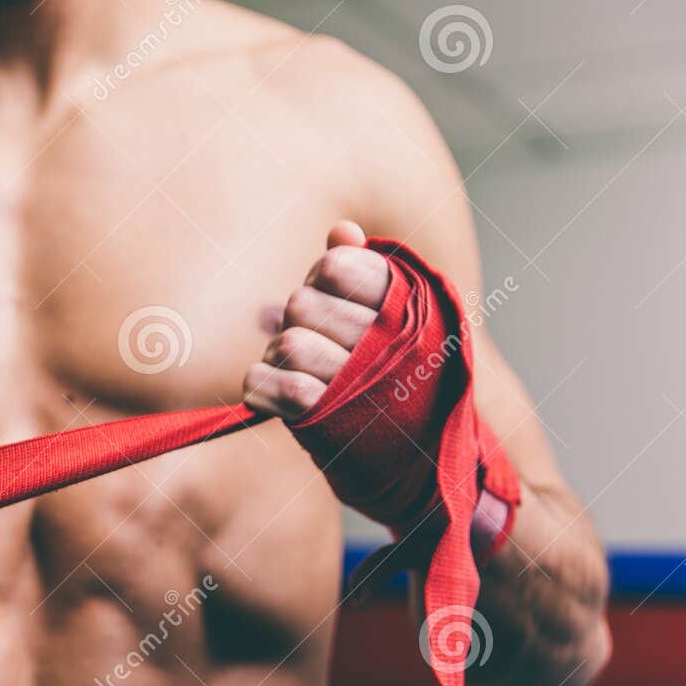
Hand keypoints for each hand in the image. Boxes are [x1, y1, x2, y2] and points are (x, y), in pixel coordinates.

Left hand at [242, 221, 390, 420]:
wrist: (422, 453)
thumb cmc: (404, 374)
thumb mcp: (401, 315)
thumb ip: (367, 269)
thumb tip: (341, 232)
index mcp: (406, 305)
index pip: (334, 268)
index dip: (321, 280)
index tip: (335, 299)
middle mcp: (386, 340)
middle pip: (301, 304)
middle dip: (298, 321)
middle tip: (316, 341)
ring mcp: (356, 381)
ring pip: (286, 344)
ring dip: (279, 357)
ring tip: (301, 370)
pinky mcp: (326, 418)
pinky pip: (267, 384)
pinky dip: (262, 386)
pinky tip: (277, 392)